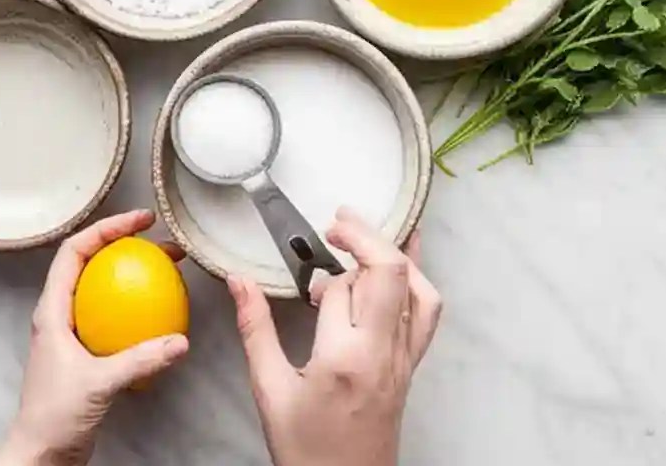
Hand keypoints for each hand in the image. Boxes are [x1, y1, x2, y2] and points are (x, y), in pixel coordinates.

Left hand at [0, 210, 189, 465]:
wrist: (41, 453)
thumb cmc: (52, 418)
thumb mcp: (98, 384)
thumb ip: (139, 360)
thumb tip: (178, 341)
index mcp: (52, 311)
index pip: (75, 252)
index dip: (106, 228)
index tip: (139, 221)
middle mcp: (60, 315)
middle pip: (91, 263)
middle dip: (125, 243)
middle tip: (160, 239)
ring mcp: (74, 332)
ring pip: (104, 288)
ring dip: (132, 273)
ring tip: (167, 268)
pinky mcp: (87, 351)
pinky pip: (115, 318)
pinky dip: (137, 308)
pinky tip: (162, 315)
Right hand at [228, 208, 442, 465]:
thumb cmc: (306, 450)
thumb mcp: (269, 390)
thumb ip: (255, 329)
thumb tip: (238, 281)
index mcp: (343, 359)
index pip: (342, 288)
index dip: (323, 266)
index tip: (306, 255)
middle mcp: (383, 354)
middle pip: (390, 273)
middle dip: (365, 236)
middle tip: (337, 222)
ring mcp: (404, 359)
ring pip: (417, 288)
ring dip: (394, 253)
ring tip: (368, 234)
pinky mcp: (411, 366)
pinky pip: (427, 312)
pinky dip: (418, 280)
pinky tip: (406, 260)